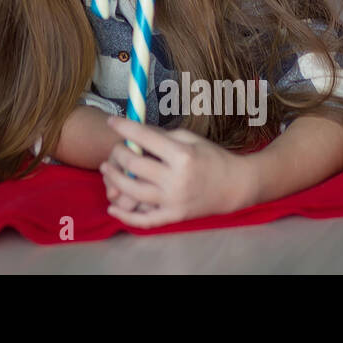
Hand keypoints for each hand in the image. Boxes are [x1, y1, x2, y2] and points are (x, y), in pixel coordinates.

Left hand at [97, 117, 255, 227]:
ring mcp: (174, 201)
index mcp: (181, 155)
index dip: (124, 127)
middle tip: (116, 148)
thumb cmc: (211, 157)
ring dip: (114, 179)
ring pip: (133, 192)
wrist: (234, 186)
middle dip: (118, 153)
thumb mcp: (189, 139)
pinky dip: (126, 216)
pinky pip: (145, 220)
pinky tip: (112, 208)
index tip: (112, 121)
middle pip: (134, 165)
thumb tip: (132, 131)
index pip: (144, 138)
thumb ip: (159, 136)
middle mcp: (176, 180)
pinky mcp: (174, 217)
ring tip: (107, 169)